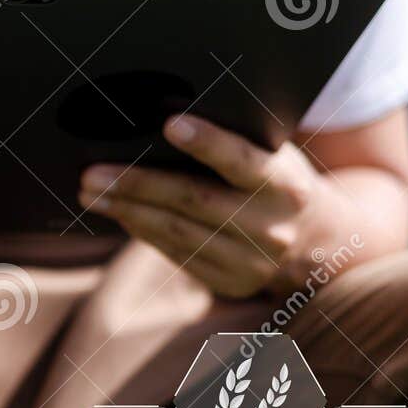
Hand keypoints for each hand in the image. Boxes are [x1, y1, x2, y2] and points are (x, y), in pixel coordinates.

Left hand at [78, 115, 326, 297]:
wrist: (317, 242)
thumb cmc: (278, 182)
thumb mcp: (274, 157)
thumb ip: (235, 144)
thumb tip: (163, 125)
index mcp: (285, 185)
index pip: (242, 161)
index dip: (207, 143)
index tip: (170, 124)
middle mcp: (270, 226)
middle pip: (193, 201)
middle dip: (137, 185)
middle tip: (92, 174)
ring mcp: (250, 261)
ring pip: (176, 232)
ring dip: (126, 211)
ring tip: (91, 194)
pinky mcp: (229, 282)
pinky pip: (176, 253)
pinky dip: (143, 231)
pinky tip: (120, 213)